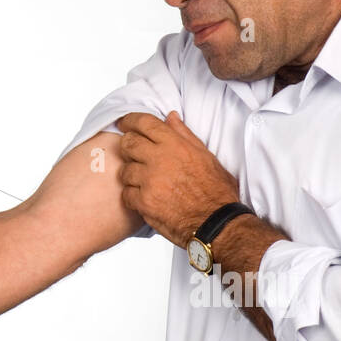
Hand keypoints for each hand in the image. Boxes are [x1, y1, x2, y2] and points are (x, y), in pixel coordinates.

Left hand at [116, 111, 240, 247]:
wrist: (216, 223)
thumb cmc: (216, 192)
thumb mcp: (206, 156)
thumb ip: (184, 135)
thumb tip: (171, 117)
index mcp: (175, 145)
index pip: (144, 122)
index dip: (130, 120)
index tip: (124, 123)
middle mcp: (159, 159)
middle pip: (128, 143)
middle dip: (128, 147)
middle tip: (133, 154)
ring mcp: (149, 181)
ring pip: (124, 170)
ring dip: (131, 175)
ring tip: (145, 182)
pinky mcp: (144, 202)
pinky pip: (126, 194)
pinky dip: (133, 197)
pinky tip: (145, 199)